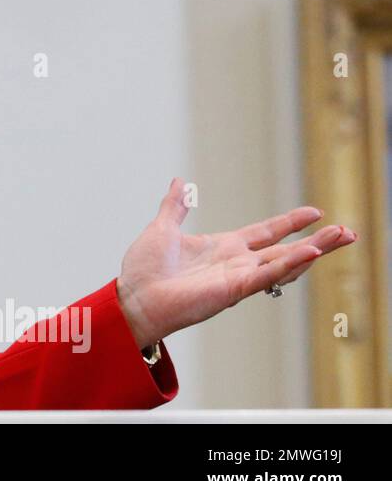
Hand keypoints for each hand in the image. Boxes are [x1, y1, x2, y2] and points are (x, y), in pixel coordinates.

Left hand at [116, 178, 356, 347]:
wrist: (133, 298)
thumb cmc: (144, 271)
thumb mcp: (162, 229)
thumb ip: (174, 207)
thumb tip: (178, 182)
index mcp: (223, 248)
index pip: (265, 233)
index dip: (289, 223)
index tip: (314, 212)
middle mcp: (236, 263)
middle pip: (285, 249)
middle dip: (317, 240)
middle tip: (347, 231)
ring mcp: (238, 277)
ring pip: (285, 262)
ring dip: (314, 250)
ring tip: (341, 237)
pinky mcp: (234, 289)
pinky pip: (267, 276)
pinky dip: (290, 264)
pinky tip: (311, 252)